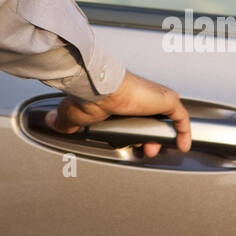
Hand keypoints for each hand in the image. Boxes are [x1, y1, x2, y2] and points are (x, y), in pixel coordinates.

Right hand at [44, 69, 191, 157]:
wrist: (99, 85)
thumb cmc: (88, 95)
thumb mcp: (74, 114)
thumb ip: (64, 120)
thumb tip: (51, 122)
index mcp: (121, 98)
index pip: (133, 115)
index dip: (134, 132)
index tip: (131, 144)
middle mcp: (139, 96)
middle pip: (152, 117)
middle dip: (148, 136)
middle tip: (143, 150)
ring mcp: (154, 97)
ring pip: (166, 117)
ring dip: (162, 135)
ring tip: (155, 149)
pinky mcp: (164, 100)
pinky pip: (181, 117)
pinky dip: (184, 131)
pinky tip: (184, 144)